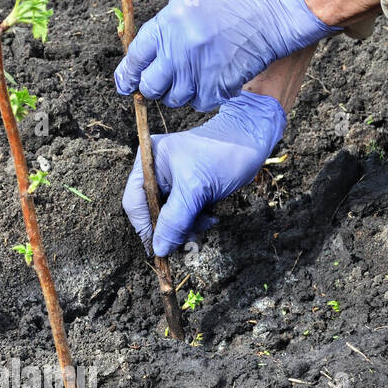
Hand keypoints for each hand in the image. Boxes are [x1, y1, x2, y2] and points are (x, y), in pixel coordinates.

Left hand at [114, 0, 338, 113]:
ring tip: (197, 72)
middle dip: (153, 86)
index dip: (127, 75)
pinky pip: (200, 103)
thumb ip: (165, 25)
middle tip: (164, 81)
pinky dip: (205, 95)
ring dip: (181, 91)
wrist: (272, 8)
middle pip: (151, 86)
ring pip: (175, 99)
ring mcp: (198, 71)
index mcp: (167, 24)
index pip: (135, 59)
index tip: (126, 84)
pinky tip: (216, 77)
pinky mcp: (217, 88)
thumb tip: (144, 53)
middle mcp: (179, 50)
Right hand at [121, 92, 285, 256]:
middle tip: (192, 238)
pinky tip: (211, 216)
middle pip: (152, 212)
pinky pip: (183, 214)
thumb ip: (174, 220)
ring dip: (188, 226)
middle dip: (172, 227)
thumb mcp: (195, 189)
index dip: (146, 226)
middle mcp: (155, 171)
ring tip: (208, 221)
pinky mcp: (187, 189)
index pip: (134, 202)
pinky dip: (196, 220)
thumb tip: (159, 248)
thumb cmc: (223, 154)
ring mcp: (172, 180)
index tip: (160, 247)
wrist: (253, 139)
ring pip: (169, 217)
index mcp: (148, 161)